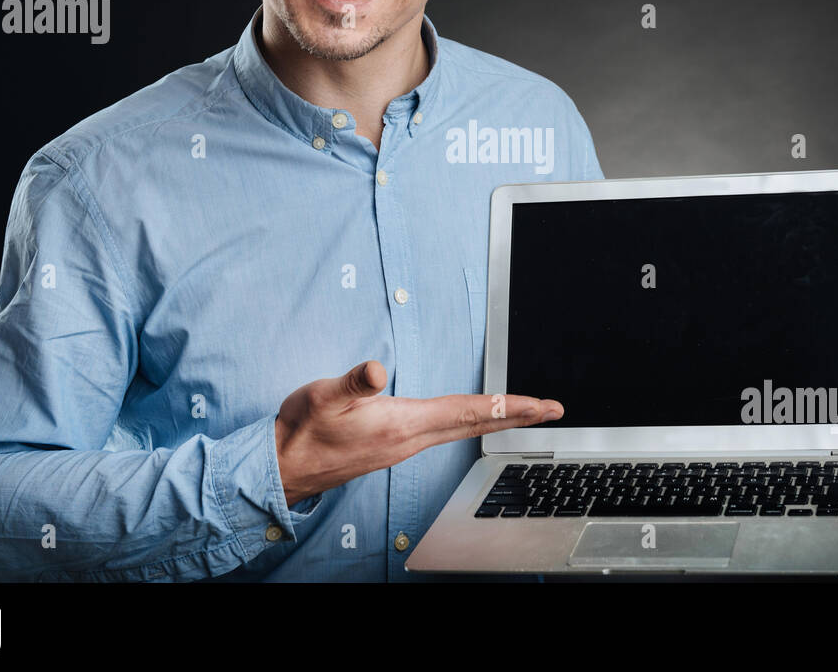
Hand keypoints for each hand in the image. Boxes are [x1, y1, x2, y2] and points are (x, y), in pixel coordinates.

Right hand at [274, 360, 561, 502]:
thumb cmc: (303, 429)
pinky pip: (444, 433)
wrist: (283, 467)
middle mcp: (410, 440)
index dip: (506, 406)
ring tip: (525, 411)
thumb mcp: (324, 395)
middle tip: (554, 409)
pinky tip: (471, 420)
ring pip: (462, 430)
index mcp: (403, 424)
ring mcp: (403, 447)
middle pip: (475, 424)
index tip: (541, 405)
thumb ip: (352, 382)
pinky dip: (470, 423)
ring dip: (496, 419)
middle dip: (517, 415)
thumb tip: (376, 370)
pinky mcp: (392, 447)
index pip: (467, 412)